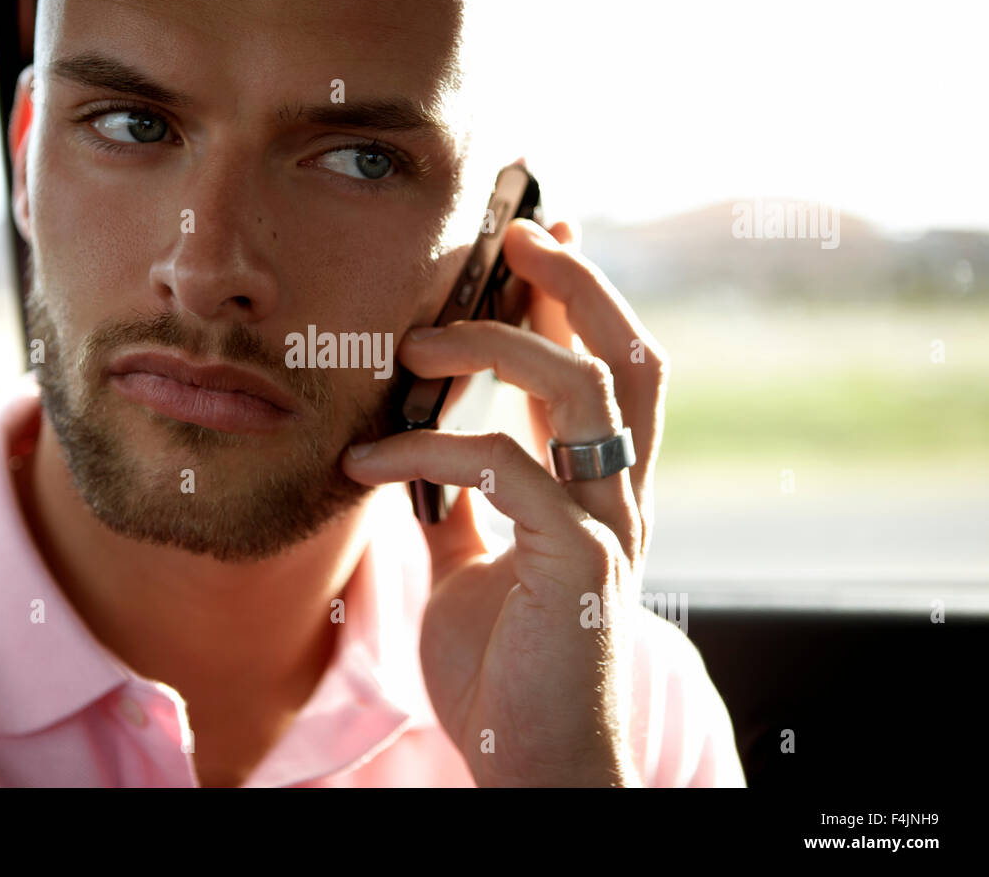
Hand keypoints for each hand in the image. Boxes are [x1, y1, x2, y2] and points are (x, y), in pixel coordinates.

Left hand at [342, 217, 669, 785]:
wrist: (532, 764)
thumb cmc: (504, 669)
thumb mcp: (473, 569)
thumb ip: (463, 510)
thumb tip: (420, 458)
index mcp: (594, 492)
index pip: (605, 371)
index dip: (579, 299)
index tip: (535, 238)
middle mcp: (617, 499)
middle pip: (630, 358)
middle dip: (579, 283)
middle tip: (519, 232)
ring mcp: (608, 528)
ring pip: (584, 392)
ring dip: (498, 346)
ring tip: (413, 344)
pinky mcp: (579, 566)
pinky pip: (505, 473)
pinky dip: (430, 453)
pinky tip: (367, 467)